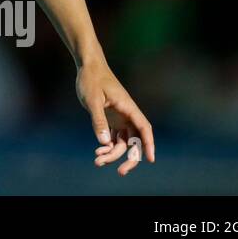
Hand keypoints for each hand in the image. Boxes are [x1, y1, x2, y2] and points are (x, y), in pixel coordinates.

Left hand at [77, 59, 155, 175]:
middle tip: (121, 172)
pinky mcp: (111, 119)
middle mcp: (127, 115)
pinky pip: (113, 138)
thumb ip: (98, 121)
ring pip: (123, 142)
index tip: (150, 159)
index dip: (148, 144)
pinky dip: (108, 146)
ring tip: (98, 161)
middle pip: (135, 141)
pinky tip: (98, 152)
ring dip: (114, 154)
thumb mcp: (92, 100)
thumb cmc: (91, 79)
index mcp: (128, 108)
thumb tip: (105, 143)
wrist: (87, 66)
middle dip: (129, 158)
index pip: (144, 128)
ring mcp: (120, 118)